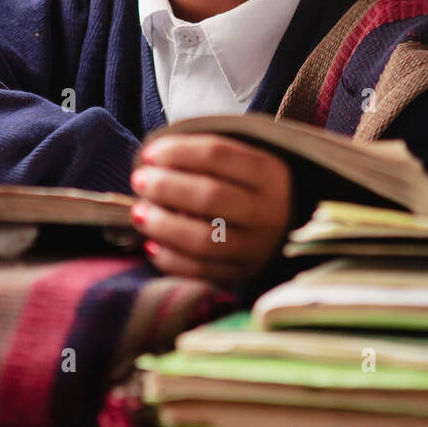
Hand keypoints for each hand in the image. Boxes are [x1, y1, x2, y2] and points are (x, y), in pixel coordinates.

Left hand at [127, 134, 294, 285]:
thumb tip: (153, 161)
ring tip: (138, 212)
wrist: (289, 227)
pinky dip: (170, 259)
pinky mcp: (244, 275)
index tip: (148, 155)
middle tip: (139, 181)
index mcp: (269, 172)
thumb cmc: (249, 187)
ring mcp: (258, 247)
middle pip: (209, 196)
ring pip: (203, 239)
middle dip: (165, 187)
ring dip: (162, 225)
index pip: (216, 154)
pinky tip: (151, 244)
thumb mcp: (244, 162)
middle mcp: (269, 211)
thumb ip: (206, 157)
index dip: (176, 152)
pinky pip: (200, 272)